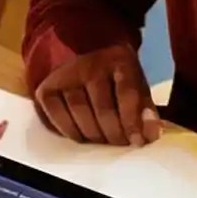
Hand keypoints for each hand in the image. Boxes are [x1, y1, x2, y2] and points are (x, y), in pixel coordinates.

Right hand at [34, 44, 160, 146]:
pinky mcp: (47, 89)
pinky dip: (70, 132)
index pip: (127, 93)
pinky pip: (58, 118)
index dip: (133, 121)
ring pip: (80, 115)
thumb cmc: (113, 76)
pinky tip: (81, 137)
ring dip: (93, 135)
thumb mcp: (135, 84)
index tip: (137, 142)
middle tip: (119, 144)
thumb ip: (144, 109)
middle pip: (103, 108)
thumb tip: (150, 135)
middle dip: (113, 133)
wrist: (80, 53)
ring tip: (102, 141)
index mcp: (119, 60)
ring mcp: (66, 76)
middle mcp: (90, 65)